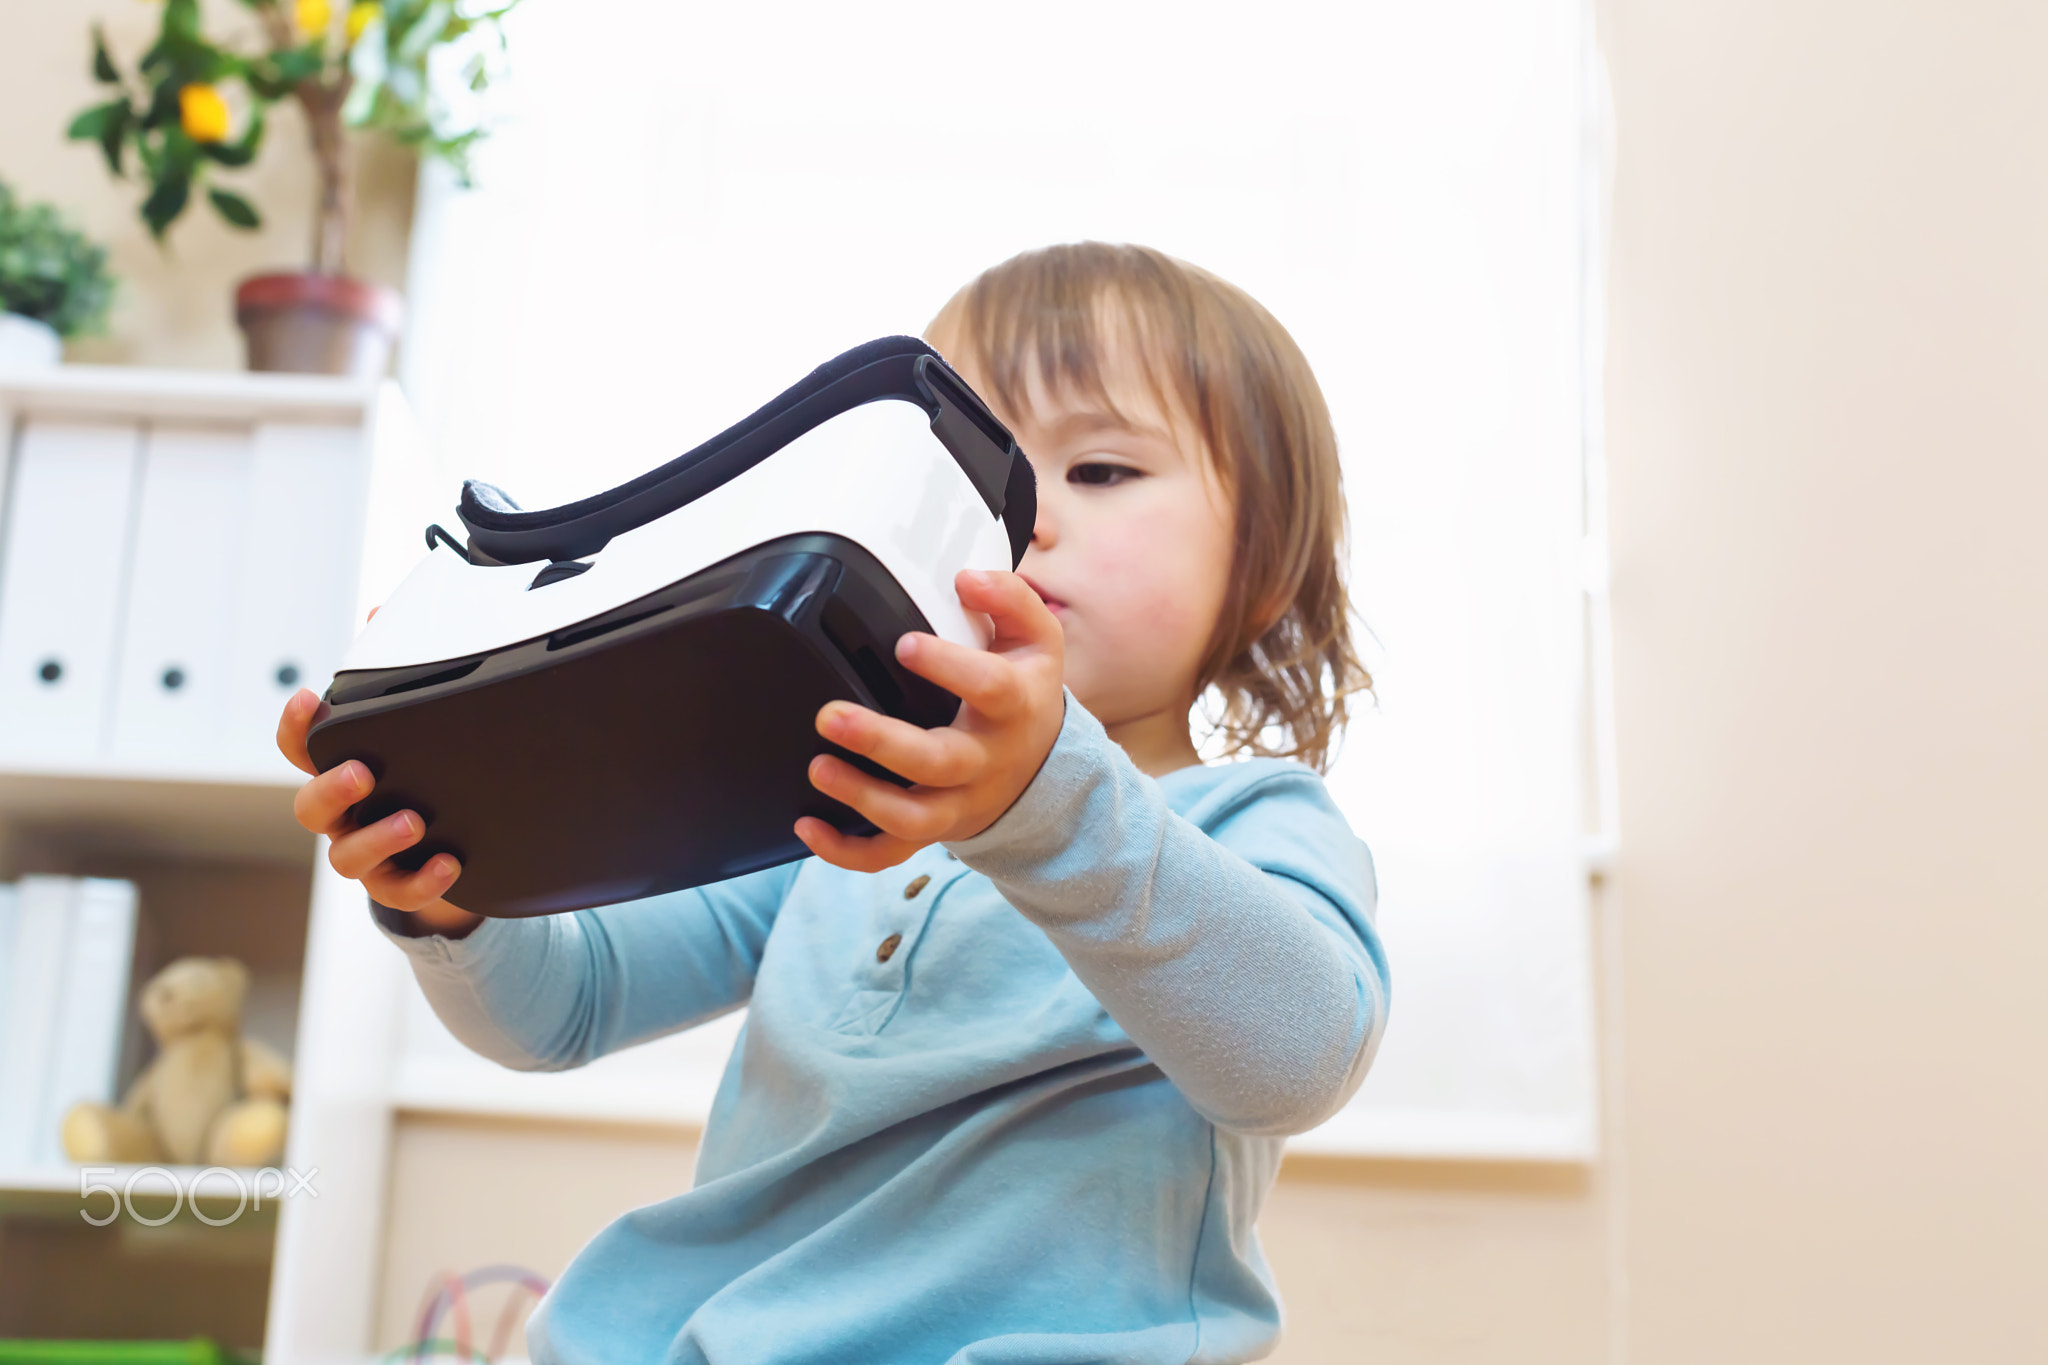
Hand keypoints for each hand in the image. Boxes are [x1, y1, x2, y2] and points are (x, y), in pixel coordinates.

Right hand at [276, 687, 482, 935]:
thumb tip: (424, 644)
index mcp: (341, 776)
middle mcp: (343, 818)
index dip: (296, 727)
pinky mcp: (393, 886)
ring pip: (346, 857)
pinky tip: (448, 864)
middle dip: (332, 789)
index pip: (302, 750)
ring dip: (377, 839)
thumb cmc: (428, 787)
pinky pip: (396, 892)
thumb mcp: (421, 745)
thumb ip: (415, 707)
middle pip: (311, 809)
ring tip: (414, 823)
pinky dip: (420, 881)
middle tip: (361, 774)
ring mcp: (364, 855)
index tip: (308, 700)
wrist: (460, 846)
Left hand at [796, 569, 1065, 872]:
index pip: (989, 688)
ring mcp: (958, 803)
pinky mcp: (934, 830)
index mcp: (1012, 706)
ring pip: (913, 818)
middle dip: (883, 743)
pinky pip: (891, 854)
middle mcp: (985, 761)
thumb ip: (1009, 598)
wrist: (1043, 768)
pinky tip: (809, 826)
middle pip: (937, 762)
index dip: (948, 668)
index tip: (904, 643)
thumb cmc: (1025, 692)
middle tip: (830, 716)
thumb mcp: (1037, 639)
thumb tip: (967, 579)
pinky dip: (848, 851)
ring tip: (818, 768)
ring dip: (862, 798)